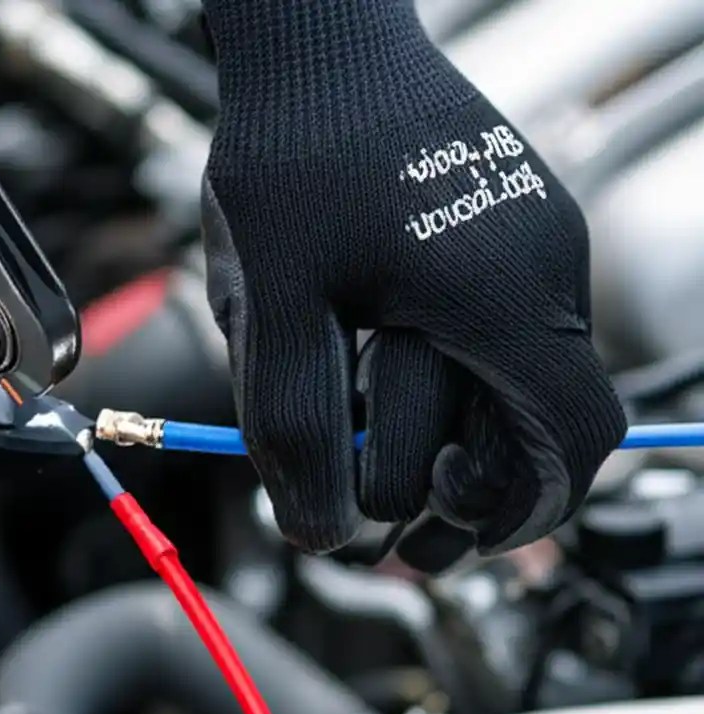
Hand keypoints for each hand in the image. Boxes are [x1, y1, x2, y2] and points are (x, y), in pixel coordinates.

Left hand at [200, 0, 624, 556]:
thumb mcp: (275, 303)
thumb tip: (317, 530)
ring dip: (446, 433)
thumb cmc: (293, 152)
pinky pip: (493, 327)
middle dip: (460, 490)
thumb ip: (296, 424)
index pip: (565, 444)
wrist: (314, 40)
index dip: (511, 511)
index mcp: (501, 295)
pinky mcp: (503, 225)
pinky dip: (444, 375)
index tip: (442, 537)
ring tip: (367, 458)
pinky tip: (376, 379)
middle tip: (385, 524)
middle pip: (538, 429)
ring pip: (511, 380)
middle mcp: (540, 271)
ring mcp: (530, 243)